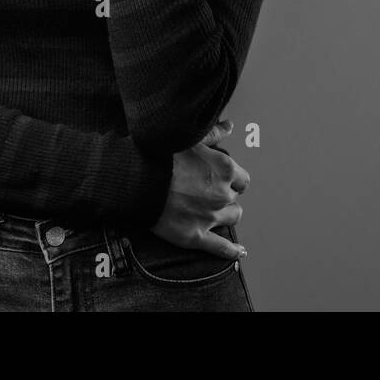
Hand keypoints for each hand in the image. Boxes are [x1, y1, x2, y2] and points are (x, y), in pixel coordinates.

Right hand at [149, 118, 249, 260]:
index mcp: (224, 169)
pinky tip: (239, 252)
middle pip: (235, 199)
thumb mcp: (191, 139)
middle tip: (207, 193)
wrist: (137, 180)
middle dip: (224, 196)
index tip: (223, 180)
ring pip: (232, 218)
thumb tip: (229, 127)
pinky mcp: (195, 235)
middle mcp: (221, 193)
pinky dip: (232, 251)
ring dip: (226, 215)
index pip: (242, 180)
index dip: (233, 180)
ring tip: (214, 211)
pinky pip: (220, 247)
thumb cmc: (162, 156)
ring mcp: (210, 216)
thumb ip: (214, 133)